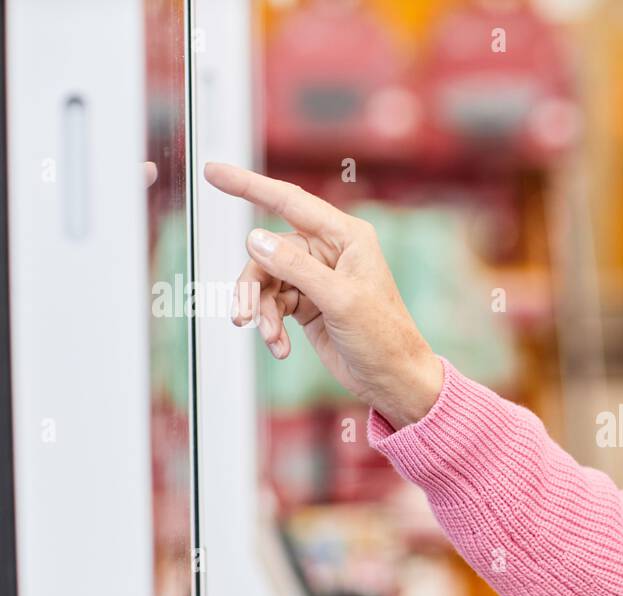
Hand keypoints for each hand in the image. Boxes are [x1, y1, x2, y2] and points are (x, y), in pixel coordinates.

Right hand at [203, 162, 442, 428]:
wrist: (393, 379)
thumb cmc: (383, 338)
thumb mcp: (340, 300)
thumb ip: (296, 268)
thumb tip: (255, 238)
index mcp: (347, 236)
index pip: (289, 201)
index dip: (248, 185)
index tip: (213, 171)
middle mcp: (330, 251)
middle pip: (268, 250)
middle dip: (253, 284)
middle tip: (244, 316)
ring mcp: (317, 277)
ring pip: (265, 279)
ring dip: (260, 309)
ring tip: (268, 336)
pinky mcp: (307, 303)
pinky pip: (272, 303)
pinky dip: (269, 324)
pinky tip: (279, 347)